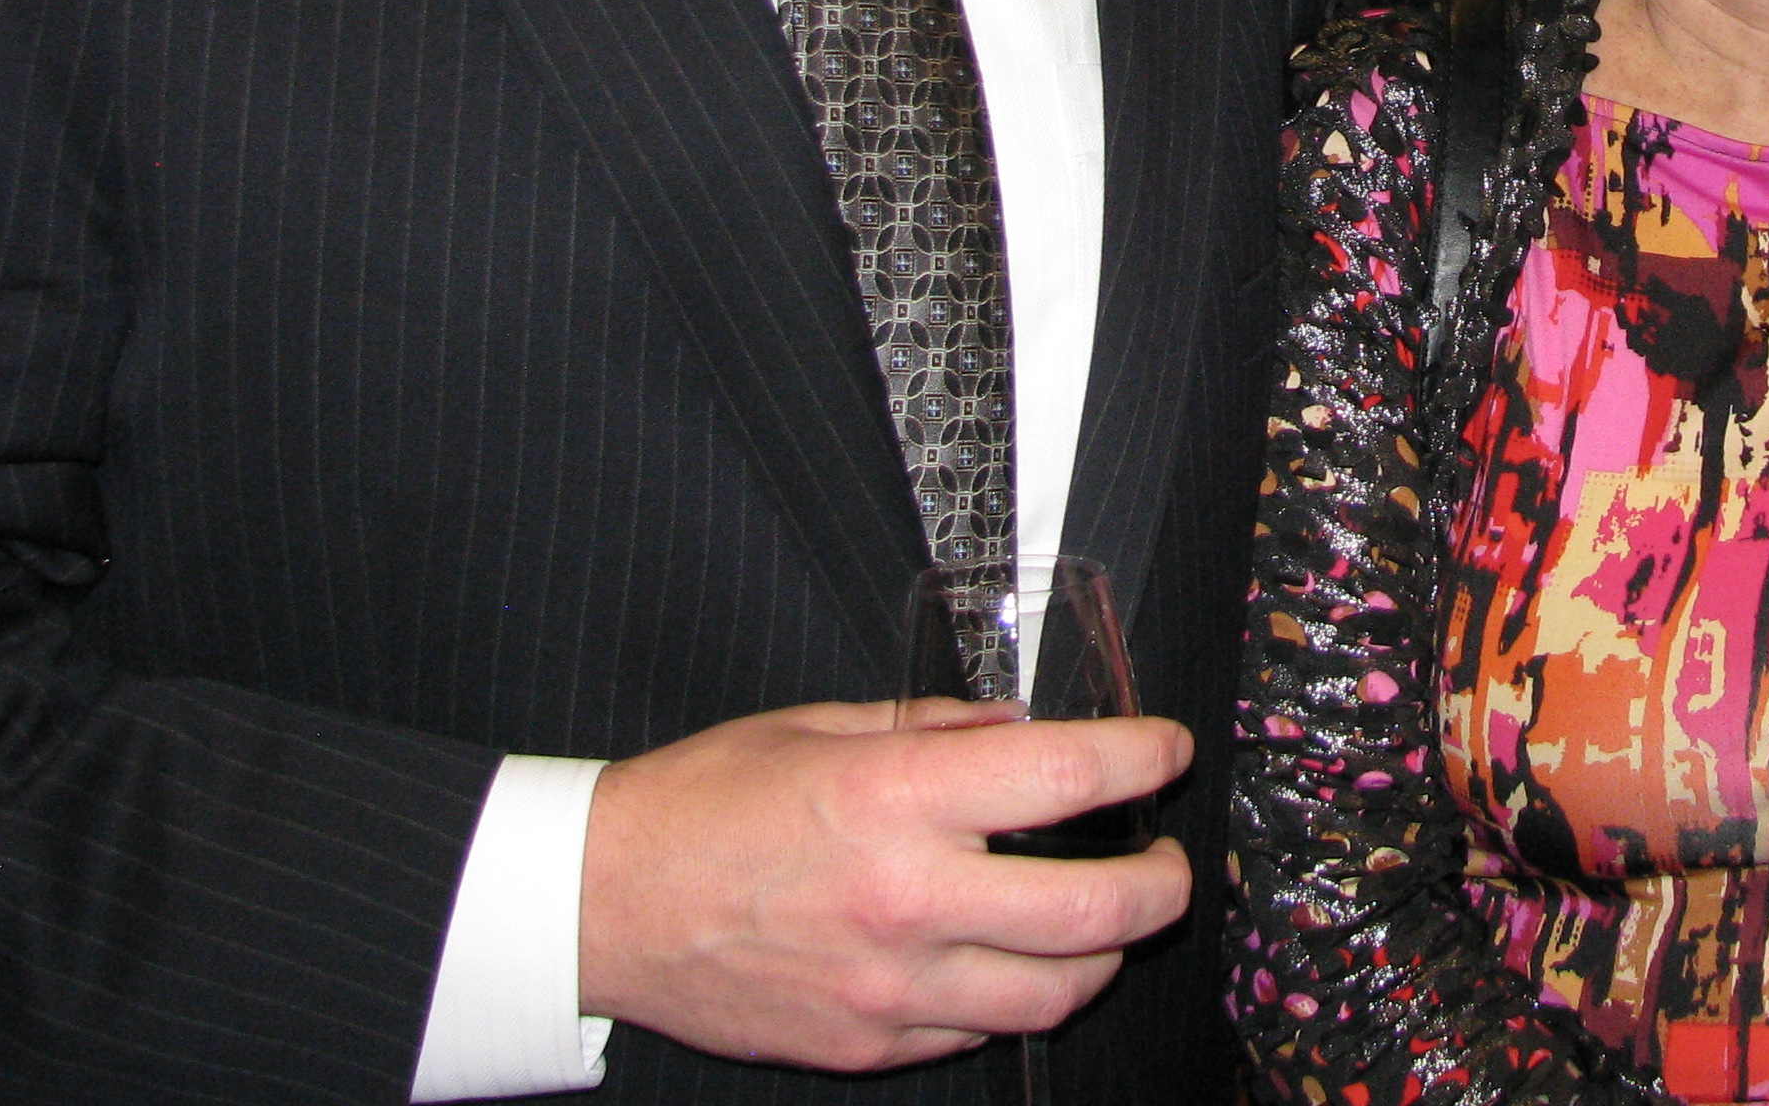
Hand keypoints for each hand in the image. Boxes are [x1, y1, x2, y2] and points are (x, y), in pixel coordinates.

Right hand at [578, 700, 1193, 1072]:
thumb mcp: (823, 725)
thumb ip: (937, 726)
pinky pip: (981, 1031)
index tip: (1167, 748)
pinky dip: (1016, 994)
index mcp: (897, 799)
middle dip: (1162, 883)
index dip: (1143, 759)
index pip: (1070, 781)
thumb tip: (1023, 730)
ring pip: (1057, 993)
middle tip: (1167, 859)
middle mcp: (908, 899)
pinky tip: (1010, 959)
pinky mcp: (870, 1044)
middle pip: (1097, 909)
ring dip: (1104, 954)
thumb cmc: (705, 801)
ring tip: (1105, 919)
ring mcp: (891, 986)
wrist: (601, 905)